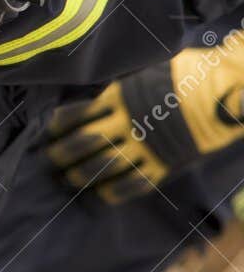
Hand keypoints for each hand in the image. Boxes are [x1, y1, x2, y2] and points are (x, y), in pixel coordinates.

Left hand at [46, 48, 243, 203]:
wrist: (223, 94)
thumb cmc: (185, 76)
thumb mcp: (144, 74)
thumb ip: (120, 89)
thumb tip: (99, 99)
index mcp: (118, 96)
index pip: (76, 114)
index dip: (58, 126)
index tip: (48, 133)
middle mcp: (126, 122)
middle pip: (84, 143)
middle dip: (62, 154)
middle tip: (51, 160)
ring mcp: (145, 145)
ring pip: (103, 166)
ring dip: (81, 175)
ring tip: (68, 180)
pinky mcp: (164, 164)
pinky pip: (134, 184)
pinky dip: (114, 193)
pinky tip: (100, 197)